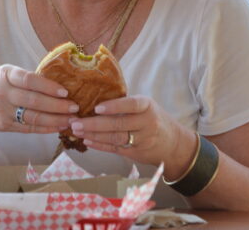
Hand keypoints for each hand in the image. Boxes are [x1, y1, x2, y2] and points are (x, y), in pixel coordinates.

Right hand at [0, 65, 78, 133]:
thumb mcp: (6, 73)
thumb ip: (26, 77)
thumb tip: (57, 82)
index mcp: (6, 75)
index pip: (29, 80)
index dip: (48, 86)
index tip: (65, 92)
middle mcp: (3, 92)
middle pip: (34, 101)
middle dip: (57, 106)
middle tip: (74, 108)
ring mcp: (3, 110)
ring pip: (33, 117)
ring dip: (55, 120)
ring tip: (71, 120)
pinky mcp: (4, 125)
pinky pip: (28, 128)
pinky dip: (45, 128)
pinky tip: (58, 127)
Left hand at [69, 95, 196, 175]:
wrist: (173, 143)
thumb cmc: (153, 118)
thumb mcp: (146, 106)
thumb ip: (126, 103)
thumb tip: (95, 95)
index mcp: (147, 106)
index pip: (131, 105)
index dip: (114, 106)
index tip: (97, 107)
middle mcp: (146, 123)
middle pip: (118, 124)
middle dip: (94, 124)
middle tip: (75, 122)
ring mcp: (142, 140)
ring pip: (115, 138)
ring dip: (93, 135)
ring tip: (76, 131)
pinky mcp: (136, 153)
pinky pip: (115, 149)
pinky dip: (100, 145)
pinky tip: (87, 141)